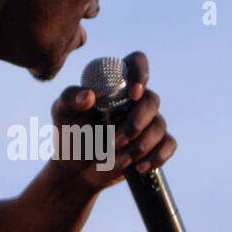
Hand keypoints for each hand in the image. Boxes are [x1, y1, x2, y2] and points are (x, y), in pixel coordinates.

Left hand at [48, 51, 177, 191]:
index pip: (137, 62)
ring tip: (119, 161)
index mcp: (116, 83)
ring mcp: (148, 121)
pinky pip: (168, 145)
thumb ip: (70, 98)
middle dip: (135, 124)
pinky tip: (138, 167)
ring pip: (160, 126)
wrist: (75, 169)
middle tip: (114, 141)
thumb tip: (89, 96)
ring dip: (140, 146)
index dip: (141, 73)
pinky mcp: (155, 143)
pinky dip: (157, 157)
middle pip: (152, 100)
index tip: (133, 94)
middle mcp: (135, 100)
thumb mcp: (62, 112)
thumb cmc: (70, 133)